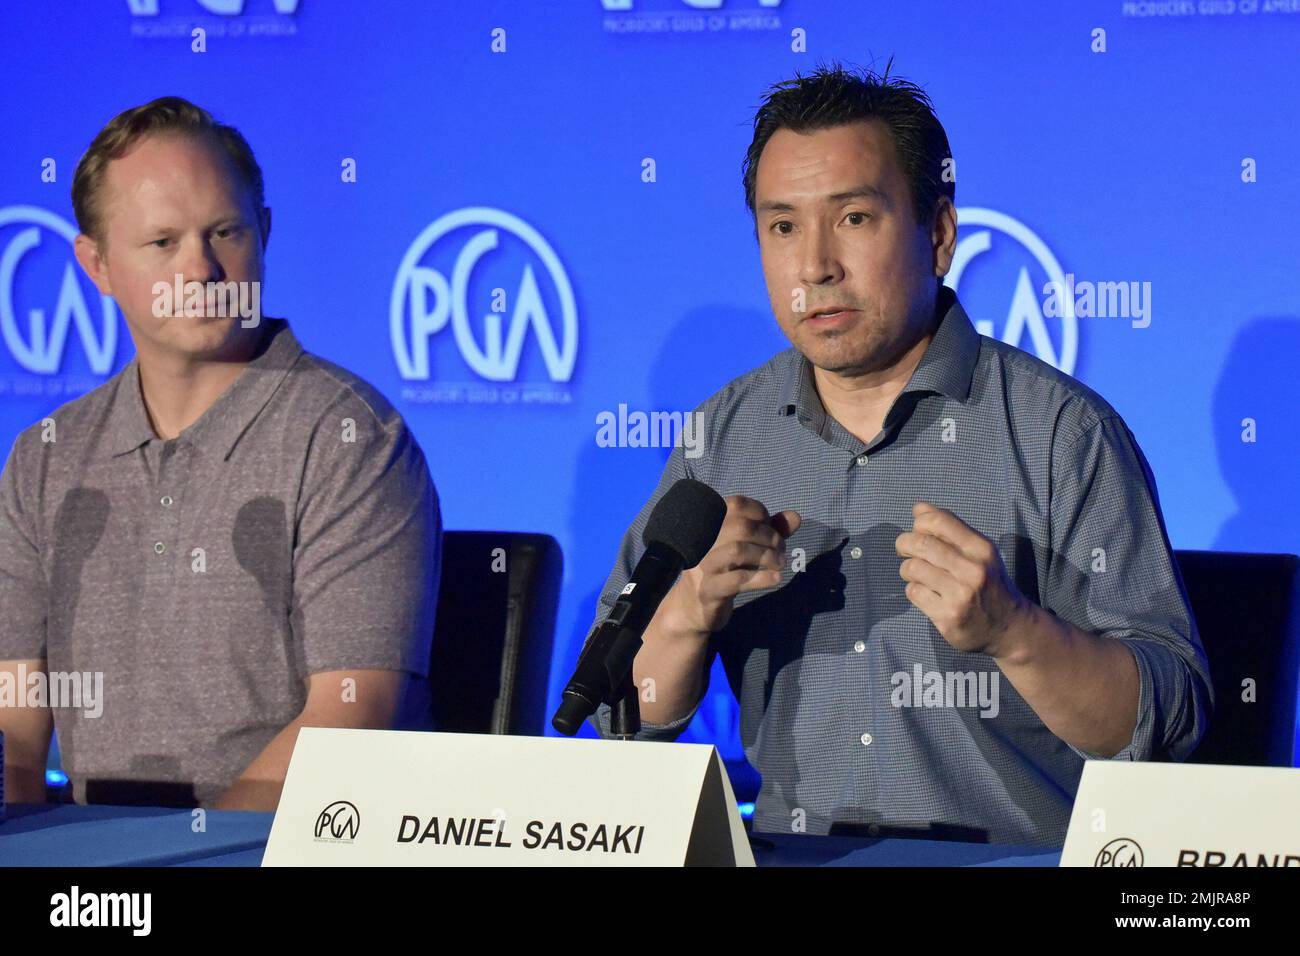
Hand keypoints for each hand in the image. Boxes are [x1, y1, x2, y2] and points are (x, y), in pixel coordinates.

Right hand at [667, 494, 800, 634]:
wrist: (693, 606)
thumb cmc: (724, 571)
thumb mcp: (748, 548)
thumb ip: (771, 530)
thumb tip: (795, 516)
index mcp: (709, 525)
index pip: (737, 504)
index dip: (761, 513)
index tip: (771, 529)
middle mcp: (703, 542)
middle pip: (741, 526)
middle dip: (769, 536)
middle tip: (781, 549)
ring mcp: (704, 566)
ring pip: (737, 551)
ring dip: (767, 556)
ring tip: (780, 564)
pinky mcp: (709, 591)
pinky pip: (737, 580)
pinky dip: (762, 578)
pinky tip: (775, 578)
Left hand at [894, 501, 1028, 656]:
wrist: (1009, 627)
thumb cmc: (990, 583)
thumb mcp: (980, 552)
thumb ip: (951, 529)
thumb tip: (918, 508)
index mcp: (982, 549)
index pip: (939, 521)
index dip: (920, 522)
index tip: (917, 530)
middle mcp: (973, 571)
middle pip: (920, 544)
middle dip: (904, 543)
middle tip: (904, 549)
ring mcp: (960, 596)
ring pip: (913, 568)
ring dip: (907, 569)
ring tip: (917, 574)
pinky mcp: (947, 617)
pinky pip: (913, 592)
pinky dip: (914, 590)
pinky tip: (927, 593)